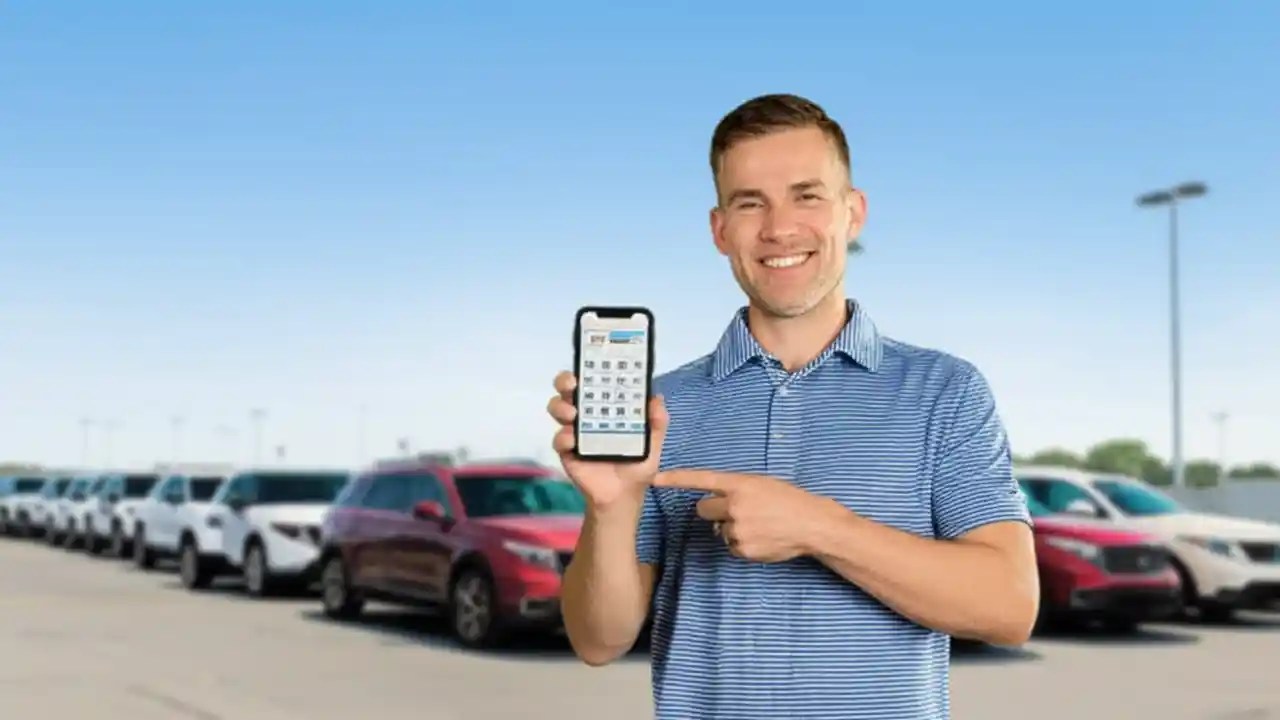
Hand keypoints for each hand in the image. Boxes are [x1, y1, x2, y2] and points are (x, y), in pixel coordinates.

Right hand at [547, 370, 668, 510]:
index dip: (589, 368)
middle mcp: (586, 415)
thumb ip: (657, 423)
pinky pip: (558, 440)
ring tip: (572, 413)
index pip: (594, 382)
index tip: (591, 360)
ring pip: (557, 409)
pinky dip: (563, 438)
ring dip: (561, 406)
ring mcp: (574, 432)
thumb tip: (657, 397)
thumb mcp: (653, 444)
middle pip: (568, 389)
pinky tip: (573, 441)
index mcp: (606, 408)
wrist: (622, 498)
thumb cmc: (637, 467)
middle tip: (572, 383)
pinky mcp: (566, 452)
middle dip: (565, 380)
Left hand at [653, 470, 842, 562]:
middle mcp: (734, 505)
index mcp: (739, 484)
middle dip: (713, 510)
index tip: (655, 478)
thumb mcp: (760, 484)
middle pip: (703, 509)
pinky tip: (761, 537)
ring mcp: (737, 529)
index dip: (676, 479)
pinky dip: (742, 543)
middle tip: (735, 510)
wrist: (811, 524)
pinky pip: (731, 546)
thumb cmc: (788, 500)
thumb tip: (715, 501)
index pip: (701, 479)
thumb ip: (735, 489)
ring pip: (718, 529)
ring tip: (757, 525)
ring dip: (731, 527)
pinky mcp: (742, 549)